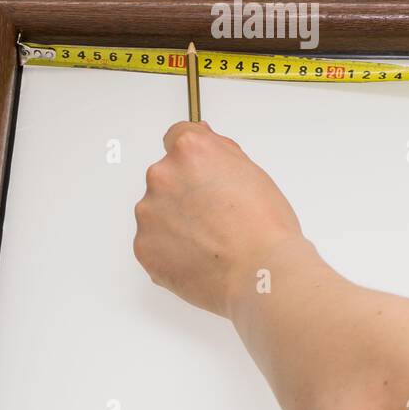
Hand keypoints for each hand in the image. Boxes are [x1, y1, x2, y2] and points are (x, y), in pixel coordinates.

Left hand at [134, 121, 304, 316]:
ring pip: (158, 211)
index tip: (199, 170)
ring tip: (209, 241)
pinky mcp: (143, 247)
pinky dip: (170, 249)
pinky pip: (154, 242)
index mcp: (190, 150)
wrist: (261, 274)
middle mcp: (162, 176)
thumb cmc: (265, 228)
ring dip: (175, 221)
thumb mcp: (252, 172)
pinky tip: (198, 257)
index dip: (193, 157)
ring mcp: (149, 212)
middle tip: (215, 215)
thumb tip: (205, 143)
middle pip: (167, 176)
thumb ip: (219, 154)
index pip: (177, 136)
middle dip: (185, 192)